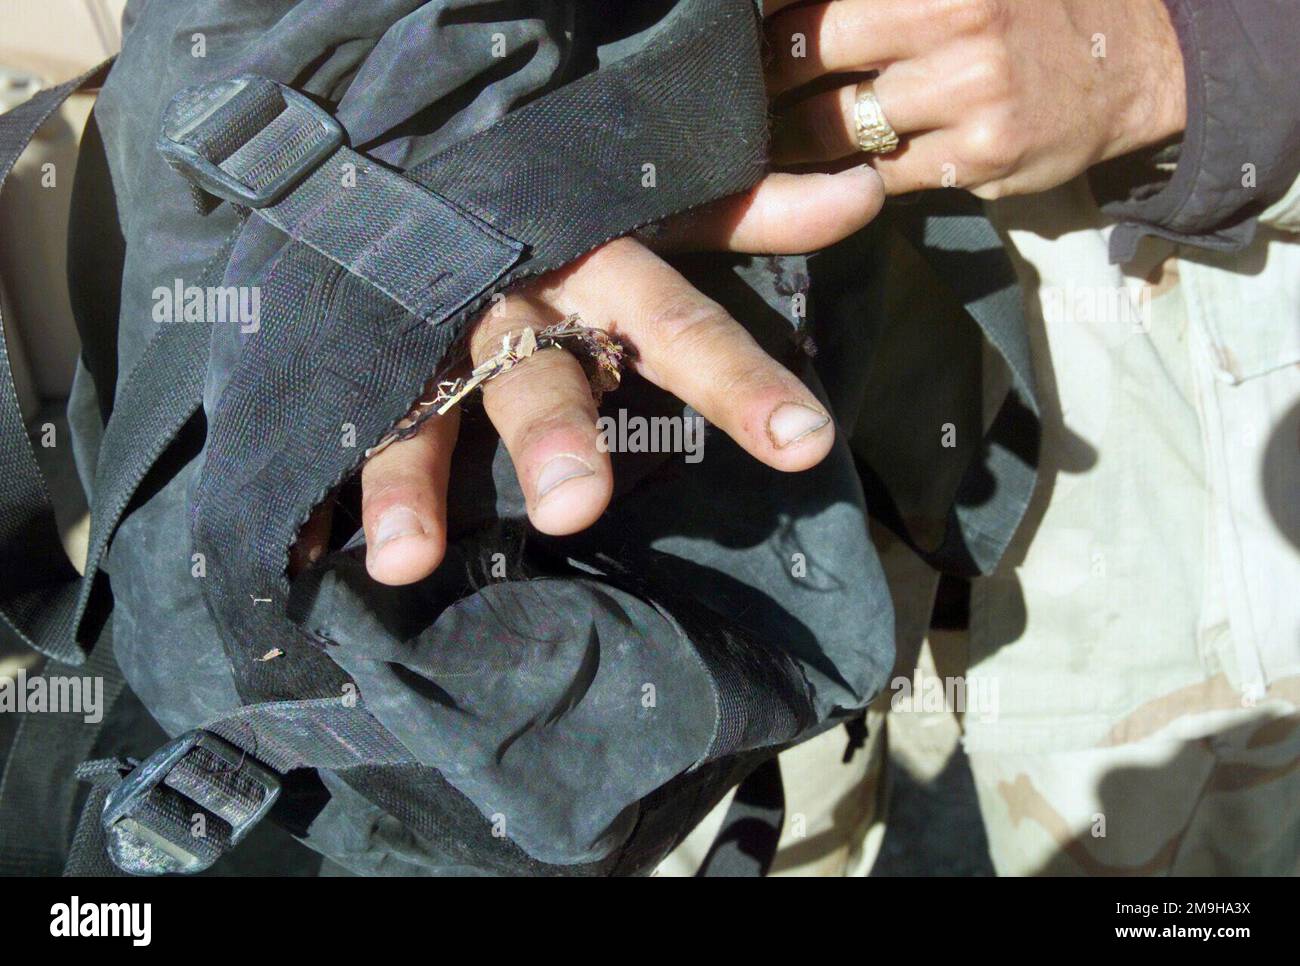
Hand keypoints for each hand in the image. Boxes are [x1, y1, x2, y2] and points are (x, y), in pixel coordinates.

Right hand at [323, 237, 840, 584]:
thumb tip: (863, 198)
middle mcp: (509, 300)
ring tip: (401, 560)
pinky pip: (336, 418)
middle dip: (554, 433)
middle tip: (579, 507)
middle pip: (536, 371)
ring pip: (417, 403)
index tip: (803, 443)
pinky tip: (298, 553)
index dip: (738, 379)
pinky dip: (319, 483)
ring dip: (407, 478)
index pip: (677, 320)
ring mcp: (423, 334)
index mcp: (593, 259)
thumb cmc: (553, 193)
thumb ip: (750, 214)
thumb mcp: (657, 201)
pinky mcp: (356, 357)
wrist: (406, 149)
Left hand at [764, 0, 1186, 199]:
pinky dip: (846, 172)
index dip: (762, 16)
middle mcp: (952, 10)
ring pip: (832, 123)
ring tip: (771, 130)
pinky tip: (831, 164)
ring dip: (791, 134)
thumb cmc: (1024, 5)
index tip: (732, 33)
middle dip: (765, 73)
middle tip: (743, 85)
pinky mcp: (980, 153)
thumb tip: (781, 11)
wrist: (1133, 60)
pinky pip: (878, 172)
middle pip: (805, 48)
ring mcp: (968, 86)